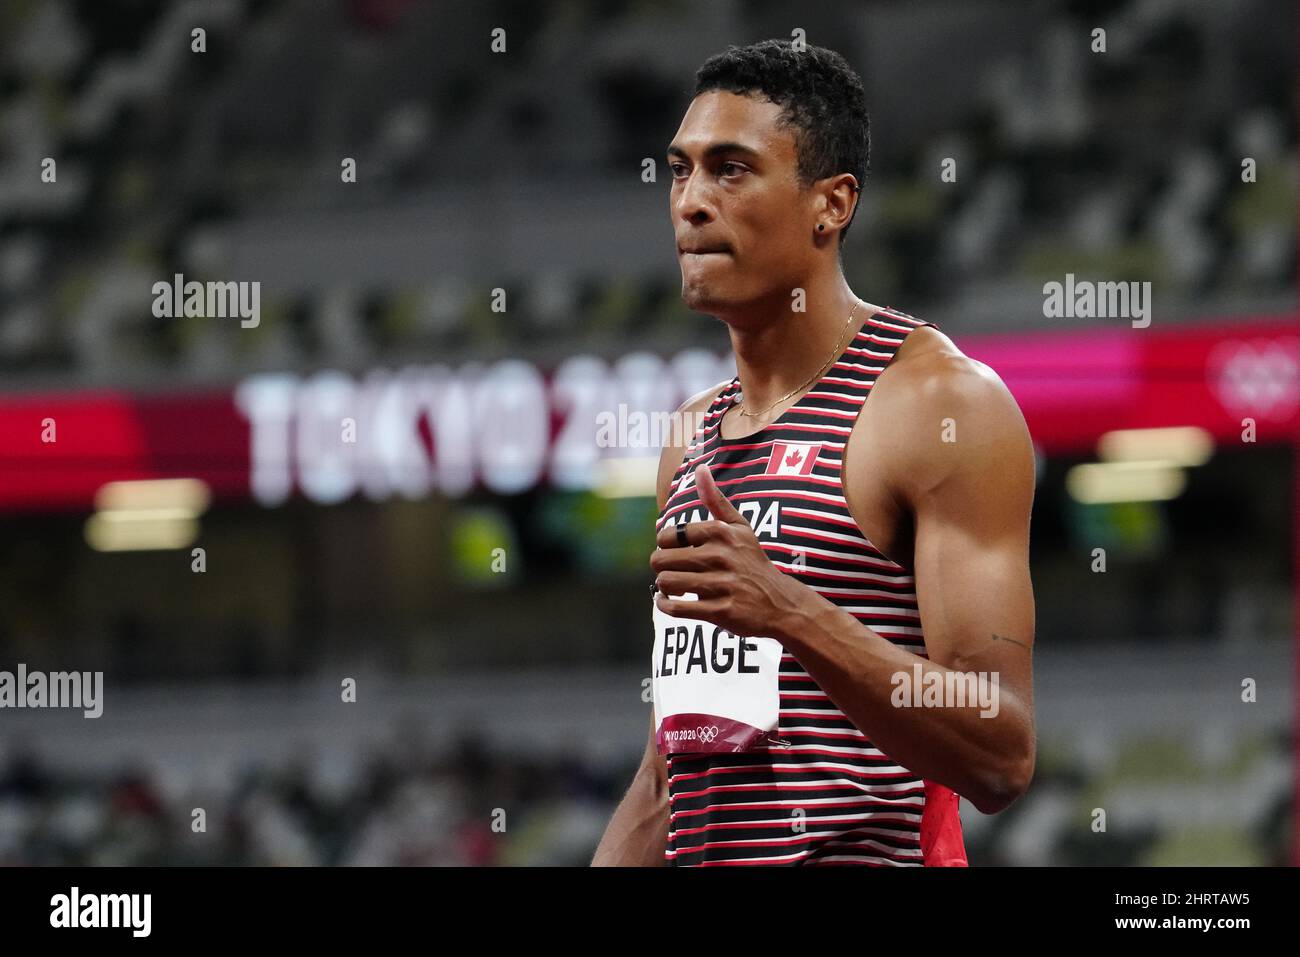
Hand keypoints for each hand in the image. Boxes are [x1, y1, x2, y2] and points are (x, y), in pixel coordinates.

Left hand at [651, 463, 809, 639]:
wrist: (780, 602)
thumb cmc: (752, 561)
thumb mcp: (740, 527)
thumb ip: (716, 499)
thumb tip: (700, 468)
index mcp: (721, 533)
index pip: (668, 536)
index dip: (665, 546)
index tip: (674, 553)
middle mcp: (721, 556)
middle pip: (661, 560)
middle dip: (661, 568)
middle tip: (671, 572)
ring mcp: (722, 584)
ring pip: (667, 583)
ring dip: (663, 588)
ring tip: (672, 587)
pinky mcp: (721, 611)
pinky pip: (677, 608)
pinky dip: (665, 606)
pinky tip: (668, 602)